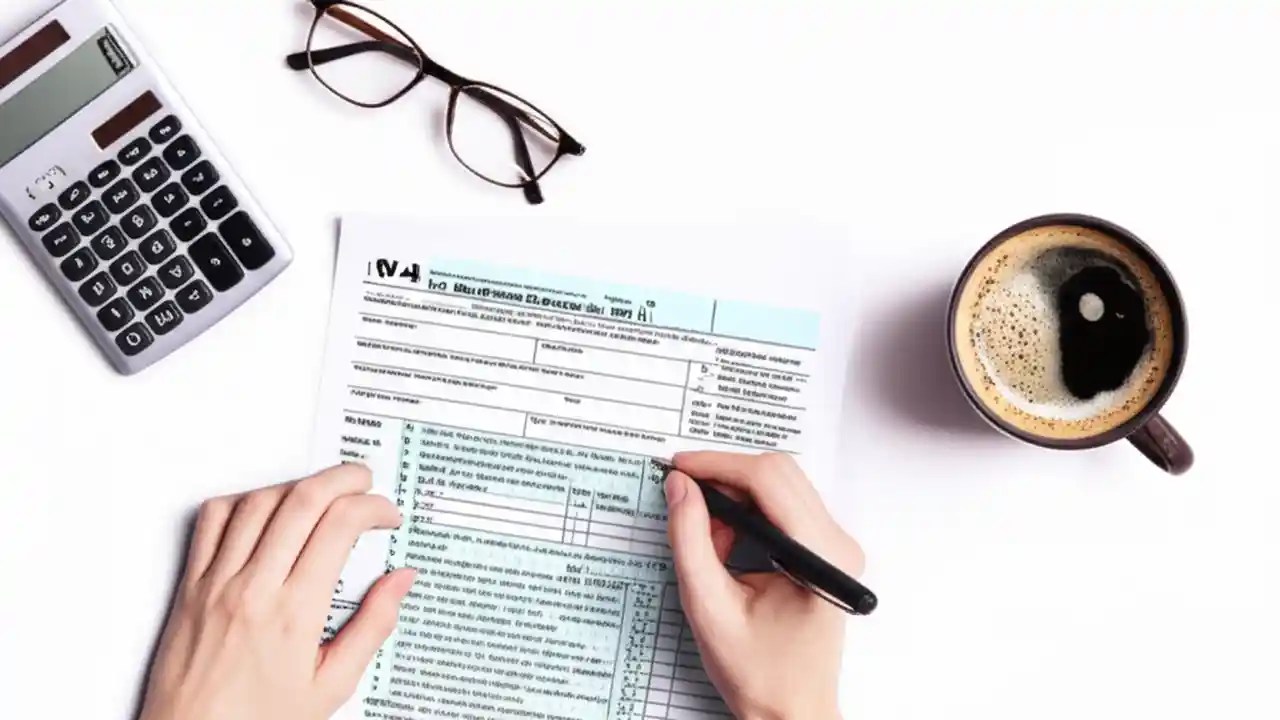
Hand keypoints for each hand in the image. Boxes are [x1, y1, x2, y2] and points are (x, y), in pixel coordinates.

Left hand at [139, 464, 415, 719]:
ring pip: (259, 501)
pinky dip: (244, 500)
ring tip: (321, 493)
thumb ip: (372, 627)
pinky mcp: (190, 585)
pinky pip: (212, 520)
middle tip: (364, 483)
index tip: (386, 515)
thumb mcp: (331, 686)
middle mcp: (253, 590)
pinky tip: (265, 508)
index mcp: (294, 615)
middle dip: (343, 479)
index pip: (339, 527)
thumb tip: (400, 581)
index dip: (372, 507)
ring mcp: (216, 583)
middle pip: (303, 500)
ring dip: (297, 485)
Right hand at [665, 451, 864, 719]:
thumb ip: (690, 540)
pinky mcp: (823, 549)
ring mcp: (835, 545)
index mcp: (818, 555)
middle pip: (776, 473)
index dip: (717, 465)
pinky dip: (747, 515)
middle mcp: (837, 543)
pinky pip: (783, 506)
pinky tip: (725, 548)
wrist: (791, 709)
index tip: (679, 468)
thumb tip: (680, 488)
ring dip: (734, 499)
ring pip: (778, 485)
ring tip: (707, 542)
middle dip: (724, 480)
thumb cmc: (759, 672)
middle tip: (686, 504)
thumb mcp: (709, 606)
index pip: (767, 479)